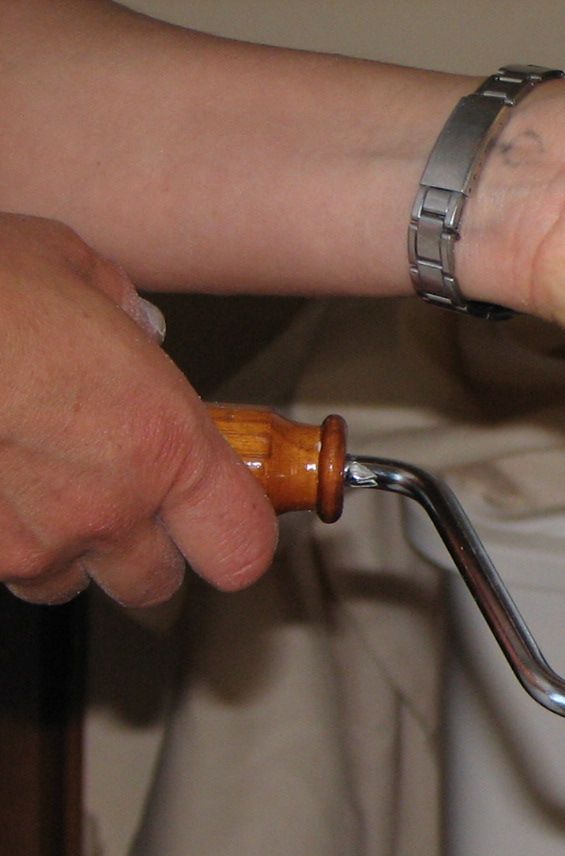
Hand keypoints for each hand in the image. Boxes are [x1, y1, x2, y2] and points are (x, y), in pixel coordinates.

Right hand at [0, 214, 274, 605]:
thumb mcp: (69, 268)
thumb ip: (118, 311)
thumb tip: (129, 319)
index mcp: (163, 443)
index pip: (241, 547)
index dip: (230, 536)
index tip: (218, 518)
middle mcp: (107, 506)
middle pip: (152, 583)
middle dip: (136, 551)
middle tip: (114, 499)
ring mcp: (29, 540)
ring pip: (60, 581)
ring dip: (55, 547)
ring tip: (27, 480)